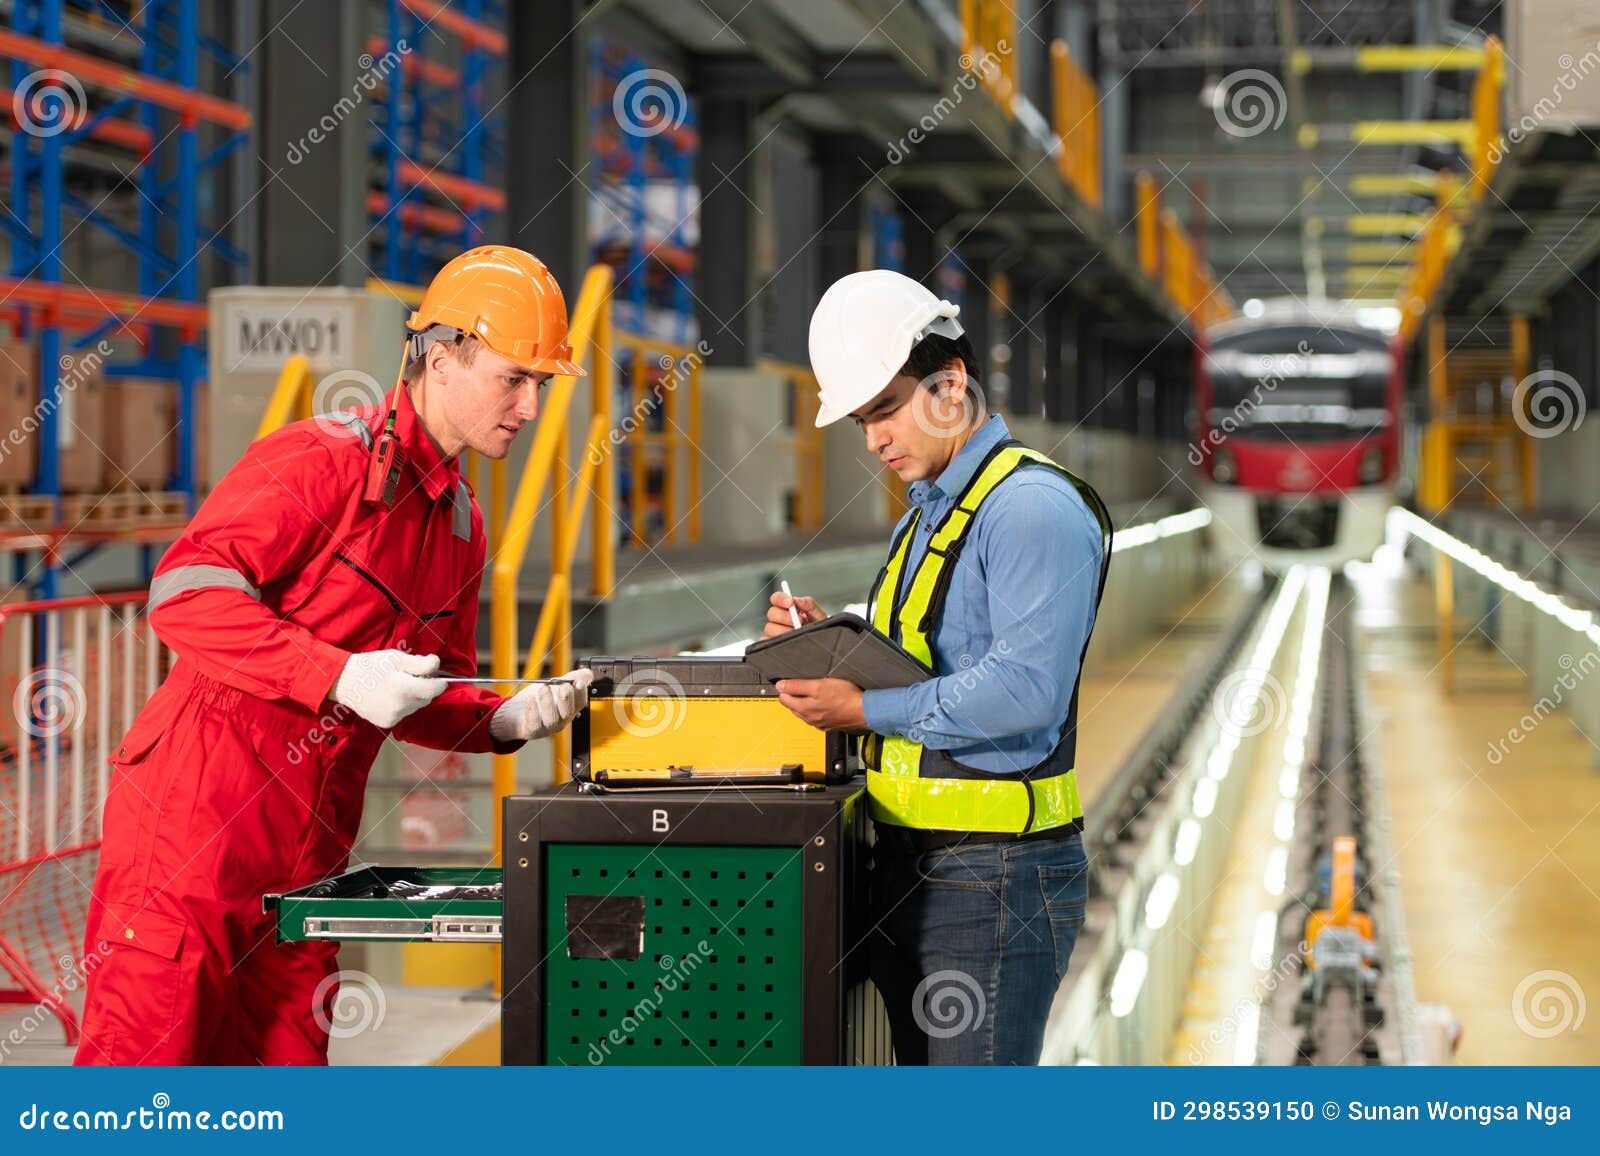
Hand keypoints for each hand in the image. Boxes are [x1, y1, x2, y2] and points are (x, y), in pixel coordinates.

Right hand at [332, 650, 446, 728]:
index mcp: (404, 688)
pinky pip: (404, 713)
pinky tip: (390, 696)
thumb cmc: (371, 666)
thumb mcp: (397, 658)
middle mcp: (400, 707)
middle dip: (425, 688)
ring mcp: (393, 717)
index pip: (434, 690)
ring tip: (397, 685)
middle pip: (426, 699)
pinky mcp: (387, 723)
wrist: (345, 682)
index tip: (439, 678)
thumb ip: (420, 663)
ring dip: (414, 697)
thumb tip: (437, 664)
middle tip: (411, 677)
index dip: (439, 683)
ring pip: (415, 707)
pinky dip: (403, 705)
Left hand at [489, 668, 593, 741]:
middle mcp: (559, 720)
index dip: (581, 693)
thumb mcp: (554, 686)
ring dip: (548, 702)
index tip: (579, 682)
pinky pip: (534, 724)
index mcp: (568, 709)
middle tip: (563, 685)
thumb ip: (570, 679)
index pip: (579, 702)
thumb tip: (587, 674)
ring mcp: (546, 727)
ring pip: (552, 719)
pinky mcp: (532, 731)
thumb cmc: (536, 700)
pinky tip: (530, 700)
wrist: (515, 713)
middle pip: (568, 712)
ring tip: (543, 688)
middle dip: (567, 698)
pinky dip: (532, 710)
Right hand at [763, 590, 825, 637]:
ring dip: (783, 630)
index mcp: (787, 607)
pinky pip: (767, 641)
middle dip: (785, 616)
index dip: (780, 599)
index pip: (776, 598)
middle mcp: (779, 619)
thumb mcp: (818, 614)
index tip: (790, 602)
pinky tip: (786, 641)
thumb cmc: (818, 627)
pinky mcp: (774, 643)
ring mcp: (776, 632)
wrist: (821, 642)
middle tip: (798, 620)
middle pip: (771, 613)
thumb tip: (797, 599)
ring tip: (796, 633)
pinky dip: (774, 641)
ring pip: (769, 628)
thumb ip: (808, 603)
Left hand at [776, 677, 865, 730]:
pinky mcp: (829, 725)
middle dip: (795, 696)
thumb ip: (797, 686)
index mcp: (804, 710)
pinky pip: (817, 716)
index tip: (791, 682)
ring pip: (805, 712)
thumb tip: (780, 686)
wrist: (864, 711)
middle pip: (793, 706)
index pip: (783, 699)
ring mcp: (819, 723)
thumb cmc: (844, 698)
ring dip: (806, 703)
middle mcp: (809, 719)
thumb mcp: (818, 686)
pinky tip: (826, 703)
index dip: (786, 688)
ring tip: (816, 692)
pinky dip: (817, 709)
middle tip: (805, 685)